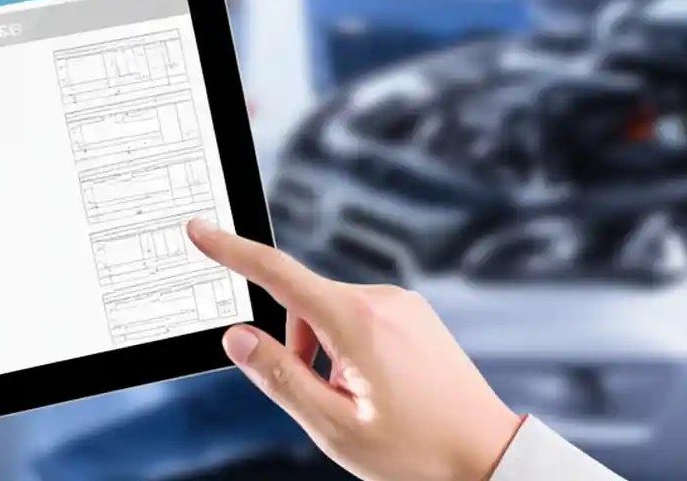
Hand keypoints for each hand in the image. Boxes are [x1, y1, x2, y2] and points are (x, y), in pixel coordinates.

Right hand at [187, 219, 521, 480]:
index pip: (278, 274)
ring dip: (325, 353)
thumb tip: (237, 338)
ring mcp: (403, 305)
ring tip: (360, 402)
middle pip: (303, 305)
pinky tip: (379, 390)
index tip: (199, 230)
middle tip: (328, 401)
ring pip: (330, 315)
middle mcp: (382, 300)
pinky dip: (349, 349)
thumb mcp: (334, 426)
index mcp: (357, 321)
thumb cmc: (416, 451)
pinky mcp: (414, 315)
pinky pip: (360, 319)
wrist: (487, 457)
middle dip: (296, 349)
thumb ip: (278, 377)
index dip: (231, 251)